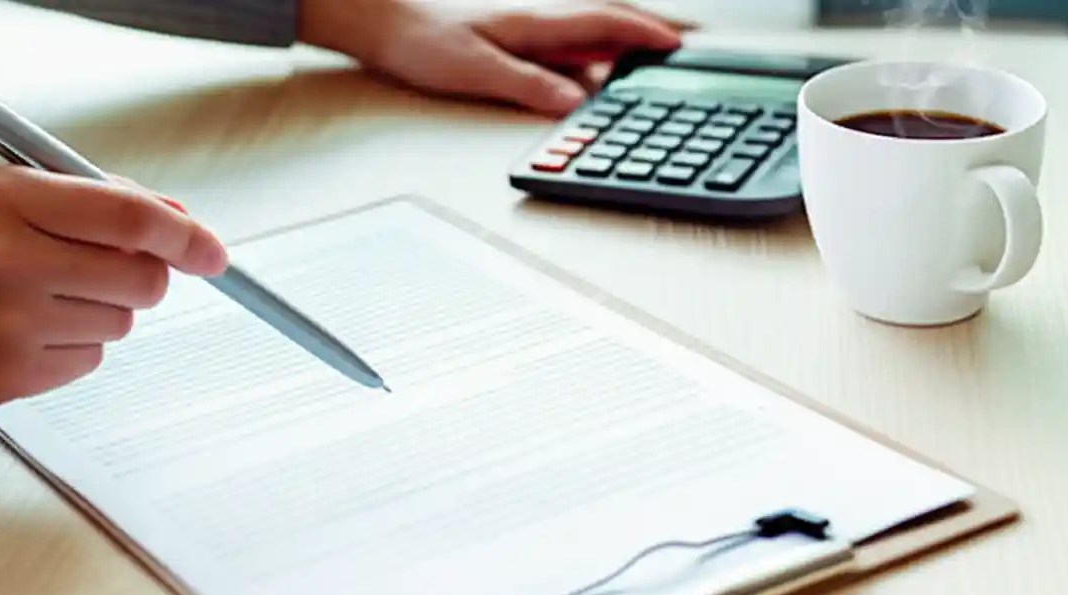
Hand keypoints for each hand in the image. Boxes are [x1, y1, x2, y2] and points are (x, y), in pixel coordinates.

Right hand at [0, 165, 226, 406]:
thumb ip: (92, 200)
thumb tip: (176, 223)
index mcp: (7, 202)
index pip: (129, 217)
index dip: (186, 235)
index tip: (212, 250)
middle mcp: (10, 265)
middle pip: (142, 278)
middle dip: (141, 271)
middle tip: (98, 264)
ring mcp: (10, 330)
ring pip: (121, 323)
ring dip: (100, 307)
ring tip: (35, 293)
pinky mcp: (9, 379)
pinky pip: (90, 361)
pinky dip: (74, 344)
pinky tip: (23, 327)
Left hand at [299, 0, 688, 116]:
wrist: (384, 22)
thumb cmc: (422, 40)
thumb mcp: (477, 69)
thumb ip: (529, 84)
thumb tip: (575, 102)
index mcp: (535, 21)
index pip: (605, 21)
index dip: (644, 32)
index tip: (678, 43)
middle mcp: (537, 19)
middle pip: (606, 20)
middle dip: (647, 29)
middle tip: (683, 43)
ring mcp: (527, 27)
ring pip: (588, 31)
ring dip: (621, 40)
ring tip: (652, 56)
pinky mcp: (514, 37)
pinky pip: (566, 42)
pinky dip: (591, 50)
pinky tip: (594, 67)